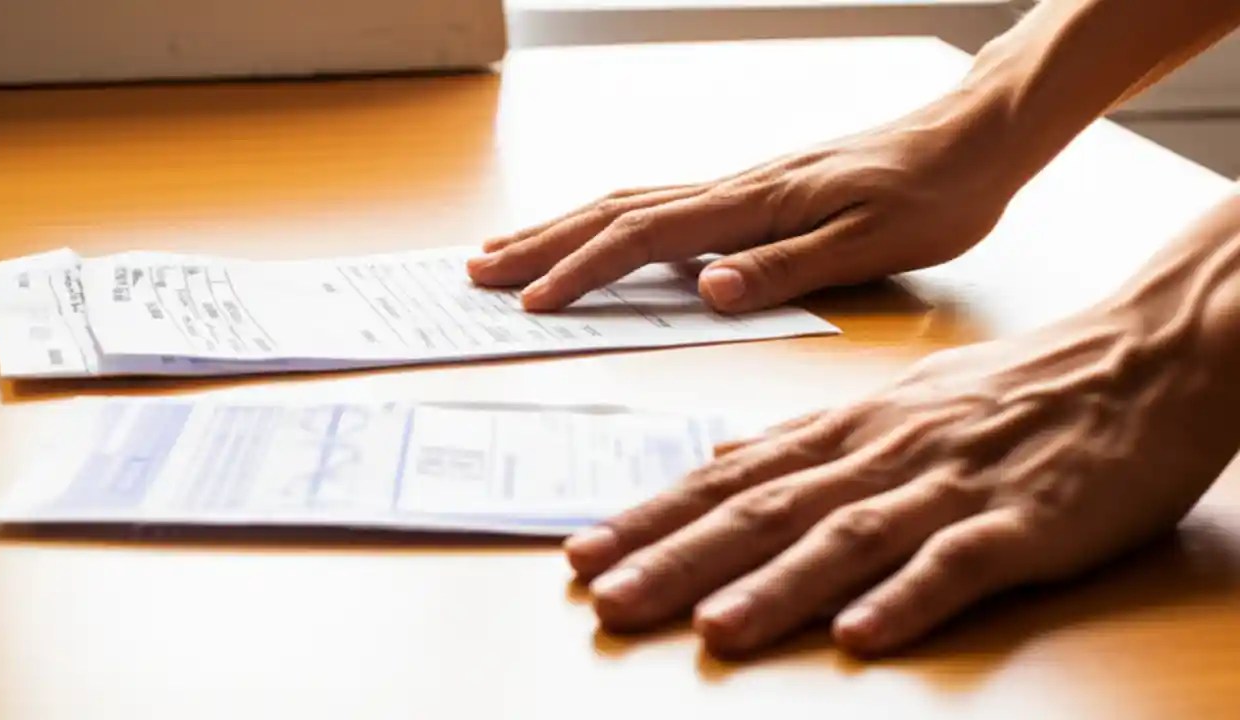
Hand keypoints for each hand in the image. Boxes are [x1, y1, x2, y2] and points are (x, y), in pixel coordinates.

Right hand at [467, 99, 1020, 312]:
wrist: (973, 138)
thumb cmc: (935, 194)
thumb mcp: (872, 245)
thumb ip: (785, 269)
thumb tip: (705, 289)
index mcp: (754, 205)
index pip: (645, 240)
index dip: (584, 273)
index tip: (532, 305)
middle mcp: (733, 188)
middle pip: (615, 212)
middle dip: (543, 244)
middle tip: (479, 272)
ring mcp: (738, 185)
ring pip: (629, 202)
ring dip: (564, 228)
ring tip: (511, 251)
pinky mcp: (752, 190)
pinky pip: (658, 204)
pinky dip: (608, 222)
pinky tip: (598, 236)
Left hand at [562, 308, 1239, 656]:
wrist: (1137, 360)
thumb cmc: (1007, 391)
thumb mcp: (891, 404)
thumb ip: (806, 439)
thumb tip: (723, 461)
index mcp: (847, 428)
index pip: (730, 476)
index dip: (653, 516)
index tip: (586, 552)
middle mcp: (880, 454)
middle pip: (765, 510)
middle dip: (680, 557)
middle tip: (608, 598)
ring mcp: (949, 487)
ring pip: (847, 538)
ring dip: (777, 586)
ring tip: (713, 627)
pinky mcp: (1022, 524)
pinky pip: (958, 566)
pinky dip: (909, 599)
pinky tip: (862, 637)